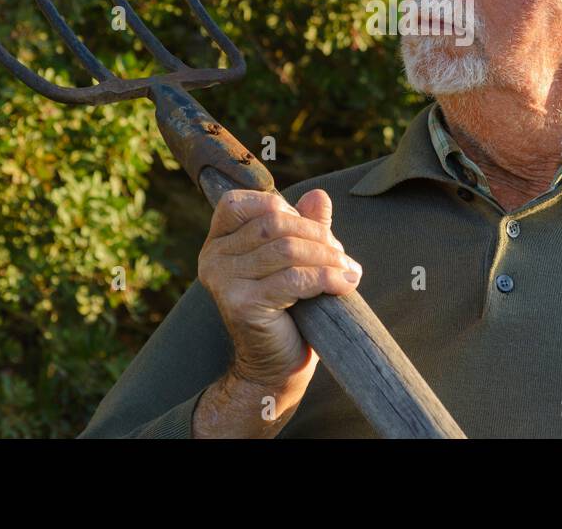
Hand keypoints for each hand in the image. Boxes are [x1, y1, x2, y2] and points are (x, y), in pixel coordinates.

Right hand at [197, 188, 361, 399]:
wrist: (275, 366)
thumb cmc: (288, 310)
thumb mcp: (296, 260)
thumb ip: (304, 226)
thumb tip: (318, 196)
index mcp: (218, 241)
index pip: (243, 202)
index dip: (283, 208)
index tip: (313, 232)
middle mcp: (212, 257)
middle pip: (274, 223)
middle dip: (316, 235)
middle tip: (341, 254)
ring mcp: (222, 280)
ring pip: (287, 249)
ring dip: (327, 257)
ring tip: (348, 269)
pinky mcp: (241, 304)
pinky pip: (293, 279)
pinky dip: (326, 278)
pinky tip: (345, 285)